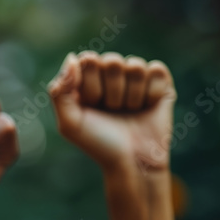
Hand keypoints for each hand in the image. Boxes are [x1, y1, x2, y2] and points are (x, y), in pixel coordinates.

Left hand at [48, 51, 175, 174]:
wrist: (133, 162)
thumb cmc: (99, 143)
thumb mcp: (69, 123)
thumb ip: (59, 91)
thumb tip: (73, 58)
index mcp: (86, 79)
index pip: (88, 60)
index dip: (91, 86)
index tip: (92, 106)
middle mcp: (110, 74)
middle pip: (112, 60)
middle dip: (111, 92)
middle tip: (112, 111)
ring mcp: (135, 76)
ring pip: (135, 66)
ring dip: (131, 96)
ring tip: (128, 111)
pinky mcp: (159, 81)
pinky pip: (156, 70)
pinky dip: (151, 93)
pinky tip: (146, 107)